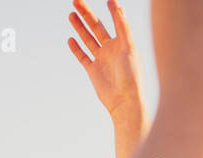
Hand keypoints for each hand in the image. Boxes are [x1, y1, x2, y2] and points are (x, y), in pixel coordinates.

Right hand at [67, 0, 145, 129]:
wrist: (125, 102)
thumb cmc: (131, 76)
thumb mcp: (129, 48)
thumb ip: (123, 27)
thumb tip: (118, 6)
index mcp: (123, 43)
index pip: (116, 21)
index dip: (112, 10)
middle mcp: (112, 50)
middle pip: (97, 27)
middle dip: (87, 14)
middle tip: (76, 0)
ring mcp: (102, 60)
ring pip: (88, 39)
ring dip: (79, 27)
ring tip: (71, 14)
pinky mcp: (93, 71)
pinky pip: (83, 57)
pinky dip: (76, 48)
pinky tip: (70, 39)